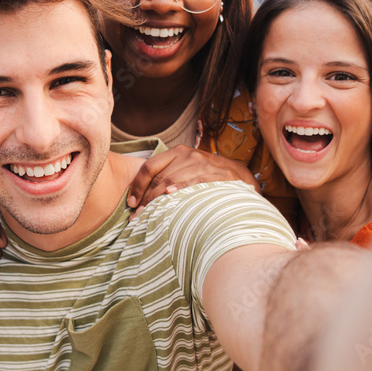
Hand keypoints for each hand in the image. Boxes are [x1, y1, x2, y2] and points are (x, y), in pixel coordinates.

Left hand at [127, 145, 257, 216]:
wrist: (240, 175)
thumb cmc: (207, 176)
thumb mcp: (186, 170)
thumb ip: (167, 177)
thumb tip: (141, 199)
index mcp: (177, 152)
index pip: (149, 166)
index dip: (138, 185)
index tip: (132, 203)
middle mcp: (187, 155)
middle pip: (159, 179)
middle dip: (146, 200)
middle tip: (137, 217)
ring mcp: (202, 164)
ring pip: (172, 182)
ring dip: (157, 202)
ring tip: (148, 217)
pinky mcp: (215, 174)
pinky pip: (193, 183)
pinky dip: (180, 191)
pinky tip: (171, 198)